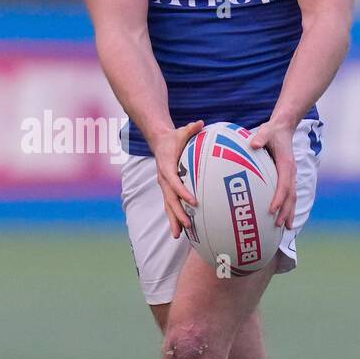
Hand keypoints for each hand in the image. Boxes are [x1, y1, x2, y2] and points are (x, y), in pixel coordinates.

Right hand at [150, 119, 203, 238]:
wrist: (159, 142)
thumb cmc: (173, 138)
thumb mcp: (181, 131)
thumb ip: (190, 129)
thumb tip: (200, 123)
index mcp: (166, 166)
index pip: (174, 181)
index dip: (182, 191)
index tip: (193, 201)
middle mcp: (163, 179)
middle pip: (169, 199)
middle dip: (177, 213)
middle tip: (188, 224)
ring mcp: (164, 186)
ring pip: (168, 206)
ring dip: (173, 220)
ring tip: (178, 235)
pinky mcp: (168, 190)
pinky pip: (170, 205)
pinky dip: (175, 217)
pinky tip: (181, 231)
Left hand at [248, 120, 296, 228]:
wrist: (284, 127)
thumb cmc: (272, 131)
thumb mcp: (266, 131)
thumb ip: (260, 137)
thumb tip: (254, 144)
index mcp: (286, 164)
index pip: (284, 184)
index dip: (279, 198)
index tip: (272, 210)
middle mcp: (291, 172)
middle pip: (290, 195)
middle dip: (285, 211)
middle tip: (278, 225)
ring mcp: (291, 175)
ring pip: (292, 197)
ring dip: (289, 212)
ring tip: (285, 228)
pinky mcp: (287, 176)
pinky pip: (289, 194)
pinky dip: (287, 206)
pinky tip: (283, 217)